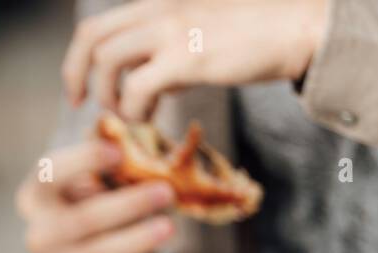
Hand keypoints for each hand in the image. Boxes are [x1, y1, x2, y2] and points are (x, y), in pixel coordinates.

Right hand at [16, 140, 174, 252]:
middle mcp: (38, 234)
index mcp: (36, 196)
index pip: (49, 174)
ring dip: (136, 241)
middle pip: (81, 219)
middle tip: (166, 191)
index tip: (118, 152)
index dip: (82, 161)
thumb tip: (144, 142)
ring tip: (170, 227)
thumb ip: (111, 164)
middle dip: (126, 205)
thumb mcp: (92, 182)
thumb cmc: (91, 205)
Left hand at [63, 0, 328, 120]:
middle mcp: (160, 8)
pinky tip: (152, 116)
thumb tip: (148, 83)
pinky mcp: (187, 55)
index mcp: (159, 2)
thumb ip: (167, 49)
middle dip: (75, 75)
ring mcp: (172, 28)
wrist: (302, 27)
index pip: (99, 24)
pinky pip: (137, 87)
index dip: (78, 58)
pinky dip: (135, 109)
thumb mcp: (200, 30)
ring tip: (131, 112)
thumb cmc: (256, 33)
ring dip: (111, 95)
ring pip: (107, 61)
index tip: (81, 87)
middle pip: (91, 37)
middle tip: (84, 104)